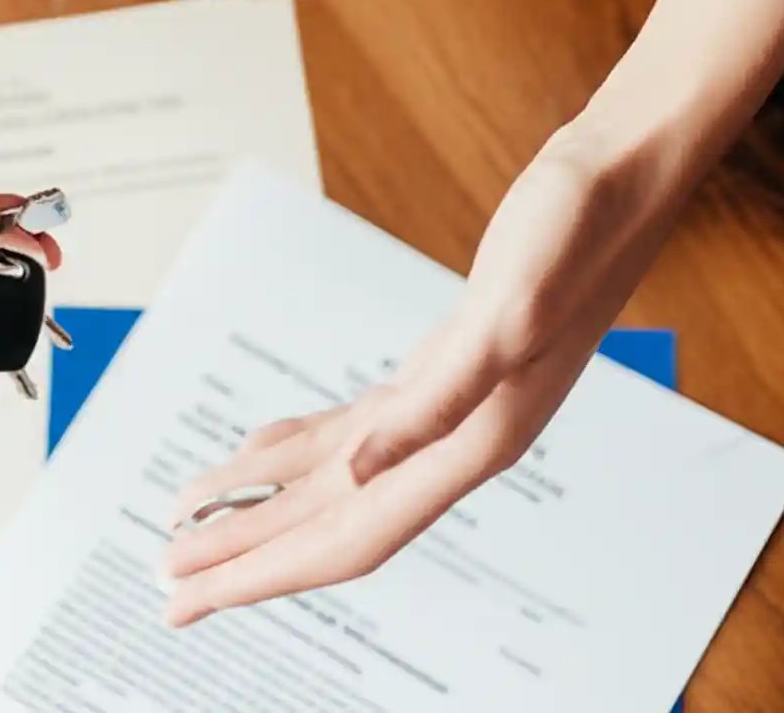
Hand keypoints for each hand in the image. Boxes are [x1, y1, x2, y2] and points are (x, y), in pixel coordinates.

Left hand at [161, 0, 783, 627]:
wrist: (616, 185)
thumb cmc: (576, 236)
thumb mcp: (510, 313)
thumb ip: (439, 399)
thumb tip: (362, 469)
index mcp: (468, 444)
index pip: (349, 538)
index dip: (267, 572)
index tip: (196, 597)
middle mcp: (450, 444)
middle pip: (325, 523)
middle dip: (242, 555)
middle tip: (166, 581)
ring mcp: (440, 412)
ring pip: (329, 480)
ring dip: (257, 507)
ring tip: (188, 521)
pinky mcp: (432, 373)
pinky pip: (348, 430)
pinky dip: (294, 447)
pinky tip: (257, 452)